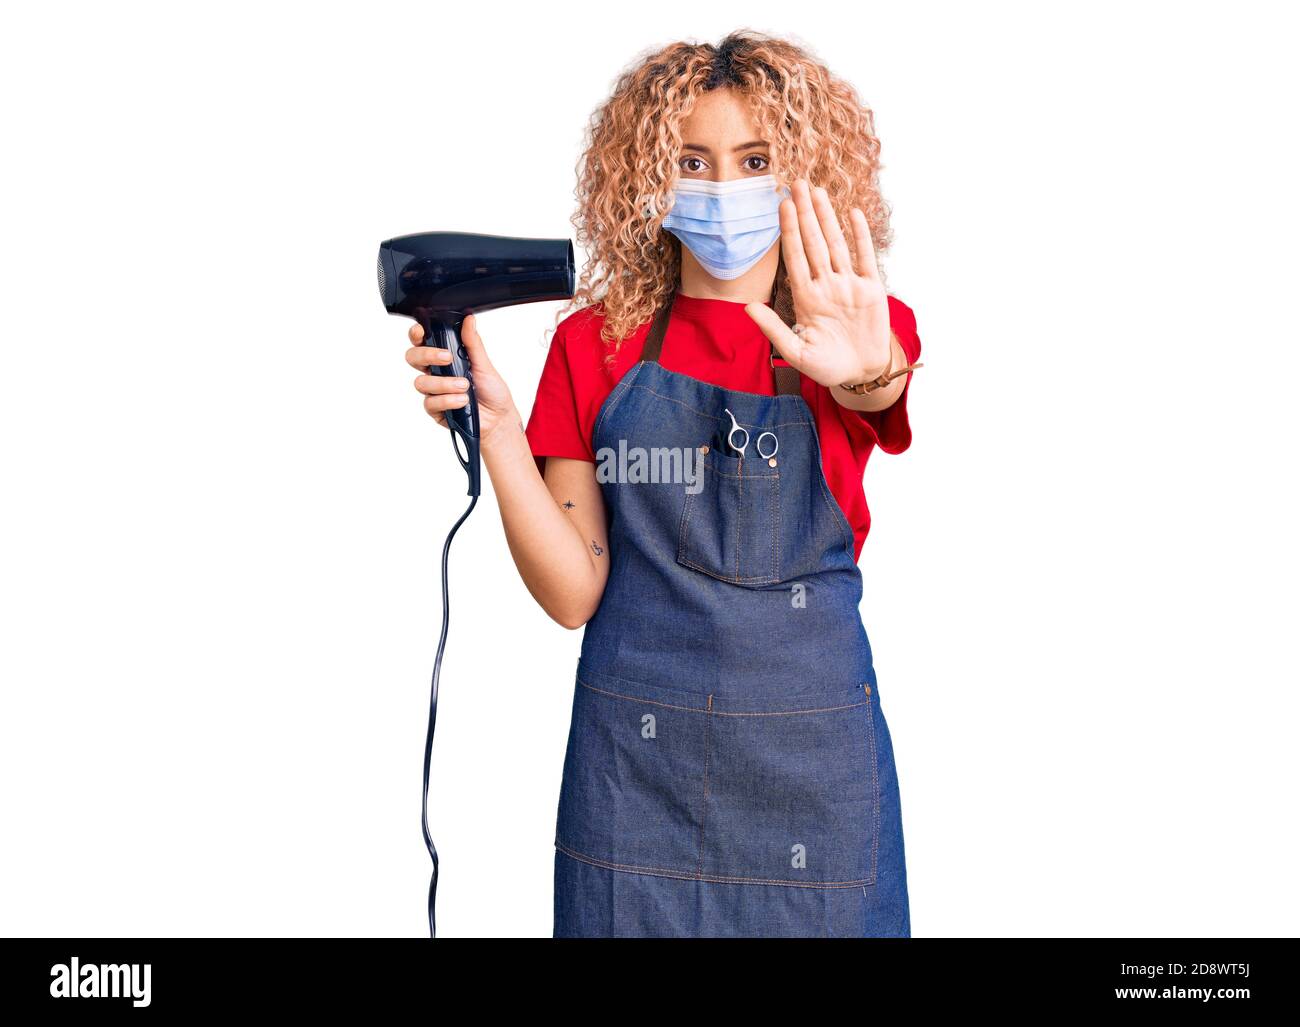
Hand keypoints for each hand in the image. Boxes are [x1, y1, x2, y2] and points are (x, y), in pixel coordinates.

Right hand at [405, 314, 518, 447]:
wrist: (498, 418)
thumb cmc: (491, 391)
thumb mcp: (484, 364)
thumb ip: (473, 343)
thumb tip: (469, 320)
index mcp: (444, 357)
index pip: (422, 341)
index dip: (417, 334)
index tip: (422, 331)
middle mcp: (436, 372)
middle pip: (413, 358)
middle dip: (427, 355)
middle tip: (447, 358)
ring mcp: (434, 391)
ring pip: (421, 383)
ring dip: (444, 383)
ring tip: (465, 386)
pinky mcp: (436, 410)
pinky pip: (431, 403)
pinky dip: (448, 400)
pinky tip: (462, 401)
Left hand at [744, 178, 890, 388]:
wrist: (860, 373)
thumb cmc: (826, 366)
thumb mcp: (796, 352)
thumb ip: (773, 329)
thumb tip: (748, 307)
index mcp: (806, 298)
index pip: (795, 257)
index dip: (788, 231)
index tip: (781, 205)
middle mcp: (826, 285)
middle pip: (814, 243)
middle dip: (805, 214)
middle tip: (797, 184)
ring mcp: (848, 285)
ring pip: (836, 244)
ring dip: (828, 218)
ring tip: (818, 192)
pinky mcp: (871, 289)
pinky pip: (865, 257)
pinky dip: (860, 236)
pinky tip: (853, 214)